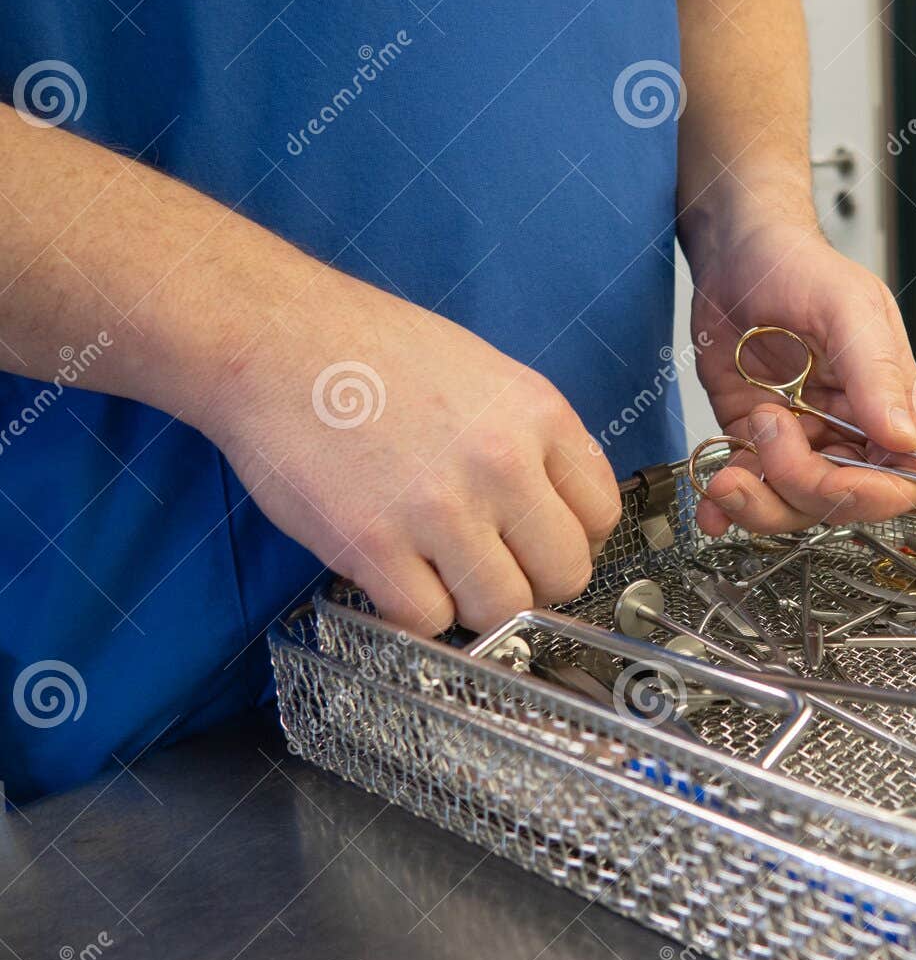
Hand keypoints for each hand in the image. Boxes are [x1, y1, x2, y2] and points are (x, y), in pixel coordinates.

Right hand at [198, 274, 620, 634]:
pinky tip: (394, 575)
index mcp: (538, 414)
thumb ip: (530, 440)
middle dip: (532, 581)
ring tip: (439, 571)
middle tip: (493, 567)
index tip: (539, 542)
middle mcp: (502, 464)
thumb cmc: (369, 351)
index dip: (573, 538)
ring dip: (475, 603)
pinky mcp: (375, 547)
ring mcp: (440, 509)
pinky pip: (429, 621)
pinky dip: (414, 611)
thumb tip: (553, 511)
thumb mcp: (483, 373)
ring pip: (502, 607)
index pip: (601, 513)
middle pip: (564, 573)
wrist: (271, 339)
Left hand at [687, 219, 915, 536]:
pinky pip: (748, 490)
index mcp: (888, 403)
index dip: (873, 493)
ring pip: (792, 507)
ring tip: (728, 473)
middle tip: (767, 430)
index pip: (904, 477)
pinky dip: (725, 510)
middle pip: (842, 502)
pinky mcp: (753, 441)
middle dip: (801, 487)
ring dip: (758, 505)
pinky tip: (710, 507)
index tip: (834, 478)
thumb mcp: (847, 308)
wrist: (733, 253)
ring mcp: (800, 440)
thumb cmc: (799, 265)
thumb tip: (904, 436)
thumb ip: (877, 373)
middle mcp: (847, 430)